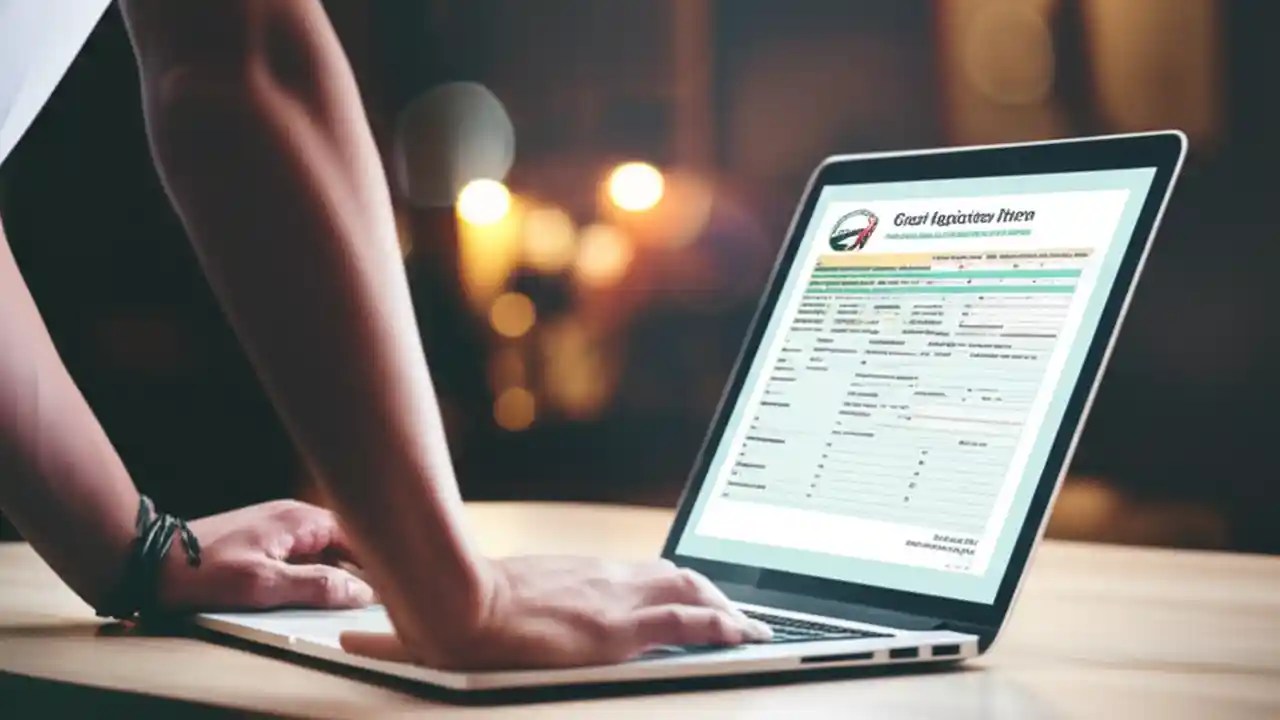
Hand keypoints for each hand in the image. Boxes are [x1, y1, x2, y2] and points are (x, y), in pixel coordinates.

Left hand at [155, 499, 374, 610]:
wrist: (148, 560)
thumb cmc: (200, 571)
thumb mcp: (262, 585)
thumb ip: (315, 586)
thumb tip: (361, 591)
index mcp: (299, 519)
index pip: (360, 534)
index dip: (380, 558)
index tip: (396, 581)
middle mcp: (292, 516)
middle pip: (345, 540)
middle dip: (362, 565)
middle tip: (379, 594)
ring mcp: (276, 525)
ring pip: (324, 548)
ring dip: (337, 570)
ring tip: (351, 597)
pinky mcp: (262, 538)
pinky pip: (303, 553)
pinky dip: (314, 571)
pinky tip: (314, 591)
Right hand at [340, 556, 770, 669]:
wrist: (451, 602)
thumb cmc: (458, 603)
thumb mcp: (484, 601)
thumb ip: (480, 609)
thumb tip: (403, 629)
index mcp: (577, 575)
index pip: (638, 574)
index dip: (672, 584)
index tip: (692, 594)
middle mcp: (602, 578)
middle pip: (673, 576)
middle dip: (709, 593)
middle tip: (735, 612)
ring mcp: (613, 599)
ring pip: (690, 590)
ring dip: (723, 606)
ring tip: (747, 625)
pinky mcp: (618, 628)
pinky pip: (687, 622)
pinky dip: (721, 624)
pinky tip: (742, 634)